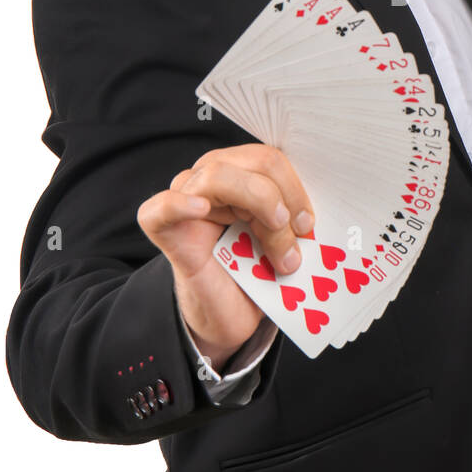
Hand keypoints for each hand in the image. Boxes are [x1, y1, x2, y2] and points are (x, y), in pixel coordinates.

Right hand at [136, 144, 314, 367]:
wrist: (230, 312)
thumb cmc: (258, 271)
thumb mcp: (283, 239)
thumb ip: (293, 219)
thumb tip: (310, 216)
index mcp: (243, 173)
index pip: (271, 159)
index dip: (295, 189)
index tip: (308, 224)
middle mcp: (212, 177)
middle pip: (254, 162)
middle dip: (281, 201)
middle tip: (298, 237)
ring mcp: (184, 197)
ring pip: (219, 176)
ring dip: (258, 208)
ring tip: (276, 249)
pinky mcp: (161, 226)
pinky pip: (162, 206)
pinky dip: (182, 203)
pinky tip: (201, 209)